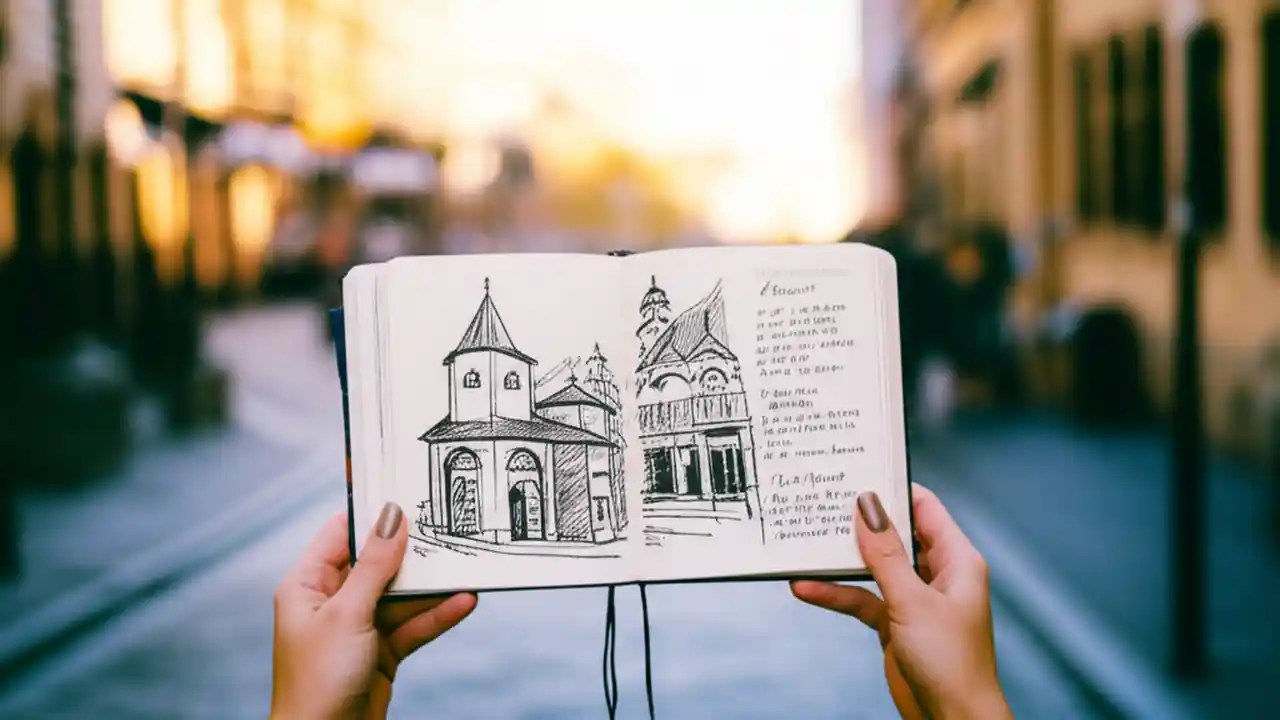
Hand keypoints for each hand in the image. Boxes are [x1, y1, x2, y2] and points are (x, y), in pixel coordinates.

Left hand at [271, 503, 476, 718]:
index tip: (405, 493)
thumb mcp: (348, 614)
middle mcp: (331, 602)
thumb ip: (374, 565)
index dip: (371, 514)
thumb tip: (391, 517)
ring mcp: (358, 628)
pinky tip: (463, 603)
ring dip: (432, 587)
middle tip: (447, 528)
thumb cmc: (317, 682)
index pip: (340, 534)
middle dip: (413, 552)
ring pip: (401, 596)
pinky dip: (437, 616)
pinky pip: (413, 626)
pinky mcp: (381, 653)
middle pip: (377, 564)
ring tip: (466, 567)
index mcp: (307, 585)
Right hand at [791, 485, 1010, 719]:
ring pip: (872, 567)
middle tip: (823, 501)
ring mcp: (914, 599)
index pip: (925, 507)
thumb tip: (868, 505)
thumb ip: (886, 555)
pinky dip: (836, 594)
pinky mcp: (894, 623)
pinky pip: (861, 598)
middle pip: (894, 534)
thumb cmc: (951, 662)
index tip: (858, 471)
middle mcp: (937, 574)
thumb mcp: (912, 602)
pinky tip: (806, 588)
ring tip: (804, 544)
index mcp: (957, 560)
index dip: (894, 488)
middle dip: (859, 522)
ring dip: (840, 560)